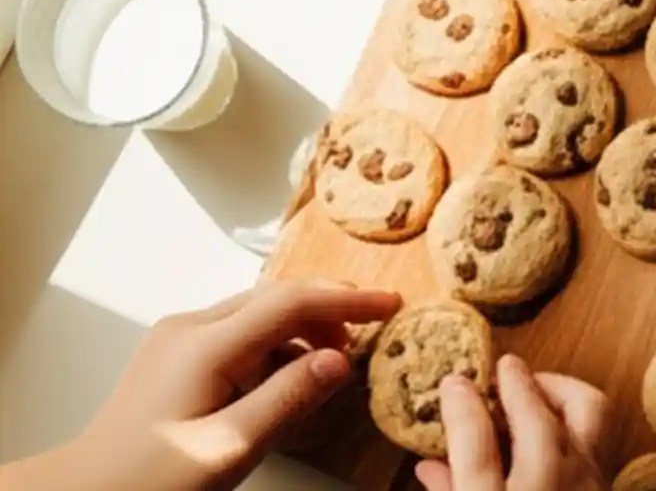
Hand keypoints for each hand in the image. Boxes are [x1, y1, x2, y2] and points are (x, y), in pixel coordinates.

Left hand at [71, 281, 400, 490]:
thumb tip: (340, 361)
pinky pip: (241, 333)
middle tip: (373, 331)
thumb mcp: (228, 448)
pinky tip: (288, 380)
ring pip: (260, 312)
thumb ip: (288, 399)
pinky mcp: (178, 354)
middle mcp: (191, 327)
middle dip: (330, 310)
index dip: (347, 301)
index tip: (391, 304)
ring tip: (333, 367)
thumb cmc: (150, 480)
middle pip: (277, 297)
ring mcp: (180, 337)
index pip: (291, 302)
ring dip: (304, 330)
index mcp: (205, 346)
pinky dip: (276, 346)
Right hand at [415, 355, 607, 490]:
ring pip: (588, 417)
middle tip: (505, 371)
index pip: (475, 443)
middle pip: (541, 417)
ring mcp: (588, 486)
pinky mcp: (609, 485)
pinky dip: (579, 421)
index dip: (462, 406)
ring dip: (560, 392)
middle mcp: (548, 488)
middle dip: (521, 384)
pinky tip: (558, 427)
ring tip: (536, 393)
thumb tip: (429, 465)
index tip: (454, 381)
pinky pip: (601, 440)